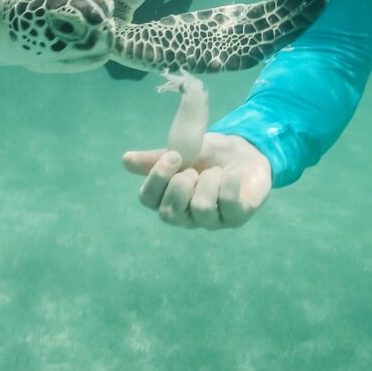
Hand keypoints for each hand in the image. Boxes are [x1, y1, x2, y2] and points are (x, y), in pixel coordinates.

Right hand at [123, 131, 271, 229]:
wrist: (246, 151)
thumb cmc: (210, 155)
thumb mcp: (184, 150)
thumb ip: (157, 158)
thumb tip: (125, 160)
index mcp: (168, 198)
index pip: (147, 199)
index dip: (157, 178)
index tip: (174, 156)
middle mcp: (186, 215)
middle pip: (169, 214)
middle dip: (180, 184)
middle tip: (193, 169)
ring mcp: (211, 220)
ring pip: (201, 209)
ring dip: (208, 182)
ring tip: (215, 171)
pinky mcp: (236, 217)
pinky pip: (228, 203)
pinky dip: (229, 181)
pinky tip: (232, 172)